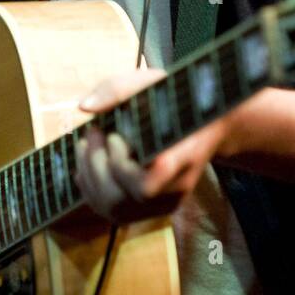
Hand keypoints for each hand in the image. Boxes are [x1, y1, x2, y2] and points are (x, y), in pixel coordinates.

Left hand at [75, 66, 228, 222]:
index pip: (148, 183)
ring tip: (88, 143)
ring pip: (113, 208)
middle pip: (123, 197)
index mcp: (185, 156)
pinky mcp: (152, 211)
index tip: (114, 135)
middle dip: (95, 163)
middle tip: (93, 131)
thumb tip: (85, 107)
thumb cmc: (179, 102)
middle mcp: (176, 189)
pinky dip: (91, 188)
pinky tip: (88, 163)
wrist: (209, 127)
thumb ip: (119, 89)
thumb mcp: (154, 83)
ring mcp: (164, 204)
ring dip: (89, 174)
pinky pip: (111, 212)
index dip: (120, 164)